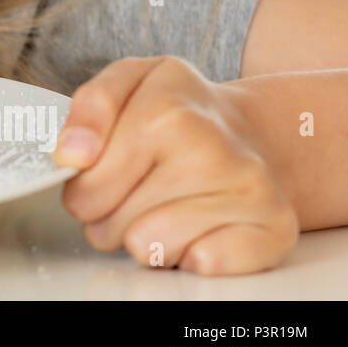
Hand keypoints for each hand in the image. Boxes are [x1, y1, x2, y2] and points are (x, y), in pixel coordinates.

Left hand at [52, 56, 298, 274]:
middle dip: (112, 214)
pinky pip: (203, 264)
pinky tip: (202, 223)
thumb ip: (89, 107)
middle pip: (110, 225)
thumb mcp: (126, 81)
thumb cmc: (179, 109)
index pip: (84, 187)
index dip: (84, 186)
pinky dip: (193, 254)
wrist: (251, 128)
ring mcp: (248, 190)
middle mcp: (210, 149)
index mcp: (164, 111)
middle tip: (140, 185)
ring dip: (149, 236)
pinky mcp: (275, 228)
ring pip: (148, 249)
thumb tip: (71, 155)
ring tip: (168, 202)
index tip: (104, 168)